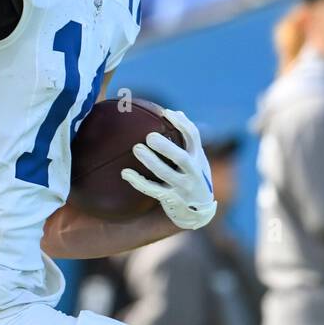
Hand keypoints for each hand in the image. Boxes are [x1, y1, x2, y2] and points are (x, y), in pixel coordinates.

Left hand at [120, 109, 216, 229]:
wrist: (198, 212)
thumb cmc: (194, 177)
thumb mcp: (196, 158)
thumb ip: (188, 139)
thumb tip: (176, 112)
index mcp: (198, 157)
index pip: (194, 137)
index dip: (182, 124)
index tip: (167, 113)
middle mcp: (192, 172)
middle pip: (181, 158)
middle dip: (167, 147)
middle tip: (150, 136)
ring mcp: (182, 187)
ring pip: (166, 174)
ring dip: (151, 161)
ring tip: (137, 149)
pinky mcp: (170, 199)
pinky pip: (152, 190)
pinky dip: (138, 181)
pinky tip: (125, 173)